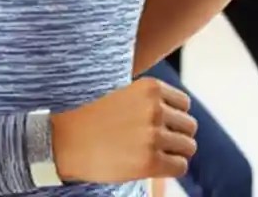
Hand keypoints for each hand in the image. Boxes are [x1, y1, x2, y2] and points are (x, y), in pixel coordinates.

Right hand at [51, 77, 196, 183]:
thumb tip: (184, 118)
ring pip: (188, 148)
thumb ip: (153, 101)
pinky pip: (180, 166)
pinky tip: (152, 166)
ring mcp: (153, 135)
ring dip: (174, 154)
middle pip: (190, 127)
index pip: (185, 105)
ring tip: (152, 155)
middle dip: (177, 137)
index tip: (157, 127)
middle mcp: (155, 108)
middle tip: (155, 145)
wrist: (67, 142)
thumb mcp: (126, 96)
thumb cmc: (96, 121)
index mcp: (150, 88)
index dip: (173, 118)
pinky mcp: (150, 161)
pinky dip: (170, 169)